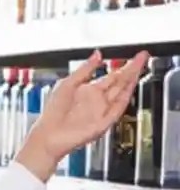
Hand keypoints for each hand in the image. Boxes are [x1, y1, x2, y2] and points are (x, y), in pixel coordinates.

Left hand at [17, 49, 148, 179]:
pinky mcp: (104, 122)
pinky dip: (124, 98)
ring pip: (121, 93)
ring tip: (139, 67)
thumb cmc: (52, 112)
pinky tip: (130, 87)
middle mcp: (97, 101)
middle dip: (131, 70)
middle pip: (119, 83)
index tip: (134, 56)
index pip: (111, 77)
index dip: (122, 66)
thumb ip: (84, 69)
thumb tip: (97, 54)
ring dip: (130, 81)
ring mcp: (102, 111)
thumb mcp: (67, 84)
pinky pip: (117, 108)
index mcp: (88, 91)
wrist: (48, 135)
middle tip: (142, 57)